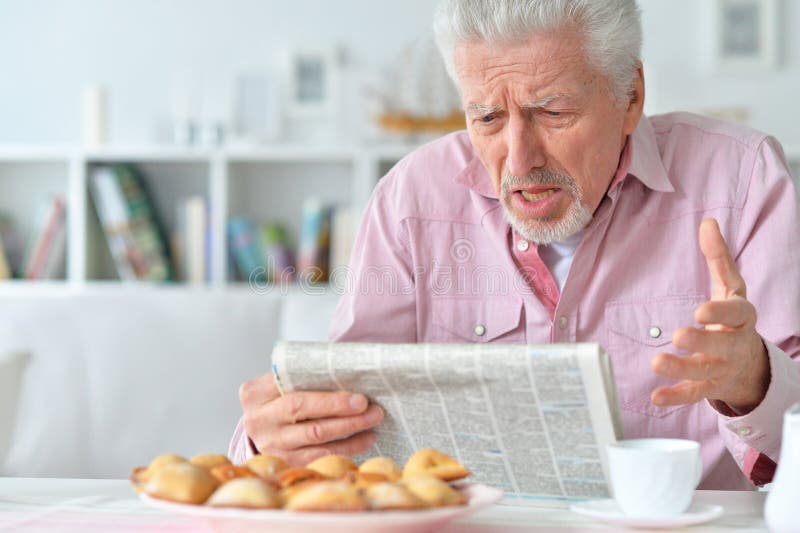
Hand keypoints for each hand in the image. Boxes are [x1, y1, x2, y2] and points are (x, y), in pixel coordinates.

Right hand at [239, 373, 383, 464]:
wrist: (262, 428)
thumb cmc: (280, 397)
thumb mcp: (283, 382)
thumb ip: (304, 376)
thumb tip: (351, 374)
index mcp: (255, 393)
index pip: (295, 390)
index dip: (330, 397)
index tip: (359, 397)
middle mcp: (257, 420)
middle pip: (305, 413)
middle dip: (342, 410)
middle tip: (370, 408)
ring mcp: (270, 445)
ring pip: (316, 437)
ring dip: (350, 430)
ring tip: (373, 421)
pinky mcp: (284, 462)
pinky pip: (320, 456)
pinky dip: (346, 448)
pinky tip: (364, 439)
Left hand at [651, 218, 769, 412]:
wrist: (749, 364)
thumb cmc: (733, 318)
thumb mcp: (730, 287)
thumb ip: (718, 257)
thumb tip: (707, 222)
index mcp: (741, 317)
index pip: (736, 313)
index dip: (720, 313)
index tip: (700, 311)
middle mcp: (734, 344)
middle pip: (721, 345)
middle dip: (701, 342)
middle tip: (678, 336)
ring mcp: (722, 368)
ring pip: (704, 371)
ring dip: (681, 368)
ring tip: (656, 363)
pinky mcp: (709, 387)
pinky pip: (693, 394)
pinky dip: (675, 396)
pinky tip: (656, 396)